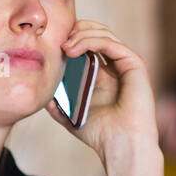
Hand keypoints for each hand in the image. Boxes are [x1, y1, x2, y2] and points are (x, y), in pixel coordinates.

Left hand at [44, 19, 157, 163]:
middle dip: (75, 30)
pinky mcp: (134, 64)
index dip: (70, 38)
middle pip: (96, 33)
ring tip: (64, 47)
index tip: (51, 43)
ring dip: (81, 35)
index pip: (87, 44)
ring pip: (104, 34)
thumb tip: (40, 90)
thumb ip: (56, 101)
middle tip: (57, 39)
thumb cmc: (99, 133)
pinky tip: (74, 49)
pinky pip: (111, 43)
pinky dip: (91, 41)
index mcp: (102, 74)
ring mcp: (126, 64)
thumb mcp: (69, 113)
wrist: (120, 145)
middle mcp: (115, 66)